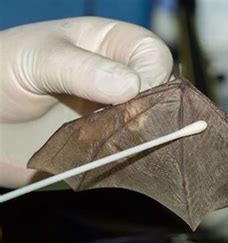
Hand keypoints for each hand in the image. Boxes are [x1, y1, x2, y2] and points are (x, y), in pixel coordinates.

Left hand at [0, 17, 172, 186]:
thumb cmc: (1, 71)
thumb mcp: (37, 58)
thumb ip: (80, 68)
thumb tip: (131, 86)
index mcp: (110, 45)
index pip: (152, 54)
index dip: (152, 74)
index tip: (132, 95)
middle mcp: (120, 80)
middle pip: (160, 93)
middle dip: (151, 110)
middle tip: (128, 126)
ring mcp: (116, 115)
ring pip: (150, 127)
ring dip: (140, 138)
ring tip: (114, 144)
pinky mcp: (108, 147)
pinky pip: (130, 154)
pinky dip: (127, 160)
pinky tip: (110, 159)